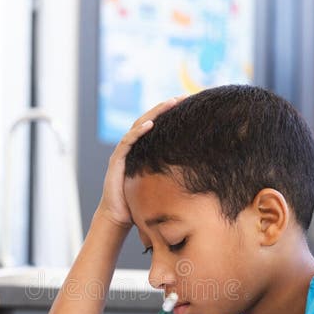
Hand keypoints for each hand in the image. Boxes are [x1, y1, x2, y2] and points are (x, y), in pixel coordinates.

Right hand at [96, 97, 184, 227]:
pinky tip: (149, 125)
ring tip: (170, 103)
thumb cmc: (138, 201)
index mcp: (141, 150)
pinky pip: (127, 142)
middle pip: (148, 120)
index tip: (188, 105)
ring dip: (154, 113)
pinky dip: (138, 132)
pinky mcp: (116, 160)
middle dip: (165, 107)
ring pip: (138, 125)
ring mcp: (123, 151)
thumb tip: (196, 173)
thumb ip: (170, 174)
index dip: (170, 115)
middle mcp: (131, 146)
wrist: (118, 215)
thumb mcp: (158, 183)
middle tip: (183, 97)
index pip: (156, 126)